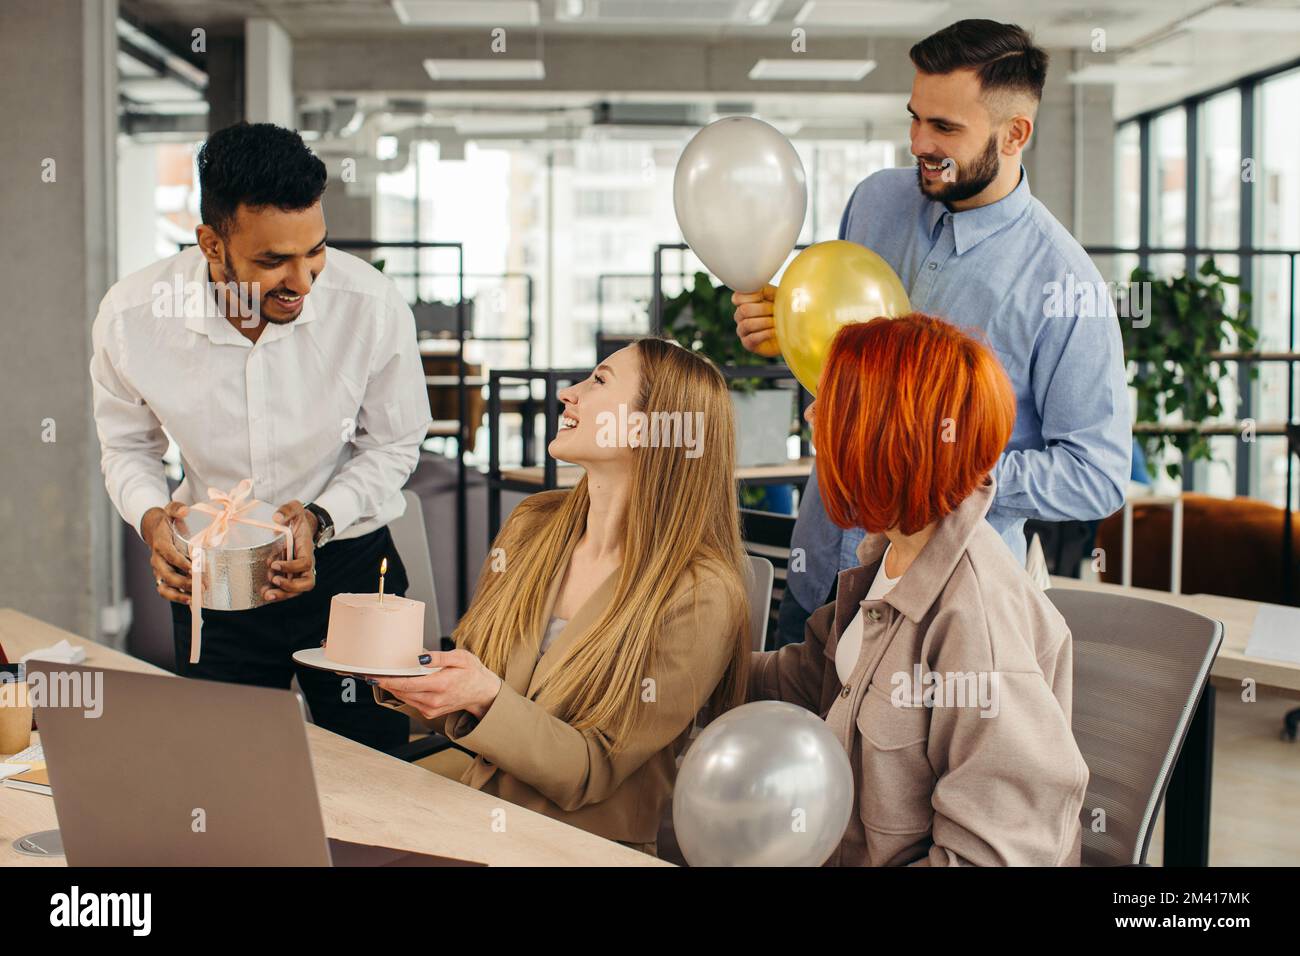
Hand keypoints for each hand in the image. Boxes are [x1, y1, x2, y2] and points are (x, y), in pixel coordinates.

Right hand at [142, 502, 191, 603]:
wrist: (153, 528)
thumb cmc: (167, 519)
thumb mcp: (170, 509)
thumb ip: (177, 509)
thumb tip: (184, 511)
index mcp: (161, 544)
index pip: (170, 555)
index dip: (181, 562)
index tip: (196, 568)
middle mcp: (157, 559)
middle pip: (167, 575)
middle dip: (184, 582)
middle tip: (202, 586)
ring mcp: (159, 570)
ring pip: (163, 587)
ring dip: (178, 595)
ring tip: (194, 601)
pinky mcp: (163, 576)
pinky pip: (167, 591)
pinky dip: (177, 598)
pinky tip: (192, 603)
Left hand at [265, 500, 316, 601]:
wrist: (298, 524)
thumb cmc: (296, 518)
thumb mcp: (294, 508)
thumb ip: (287, 510)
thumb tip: (276, 518)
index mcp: (306, 549)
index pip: (305, 563)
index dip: (291, 566)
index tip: (274, 563)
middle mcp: (305, 564)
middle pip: (307, 582)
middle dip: (291, 586)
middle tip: (274, 580)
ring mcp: (297, 571)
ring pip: (297, 590)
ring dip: (283, 595)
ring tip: (266, 594)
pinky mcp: (289, 574)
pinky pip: (287, 590)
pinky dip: (276, 594)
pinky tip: (262, 593)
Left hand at [374, 649, 501, 720]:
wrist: (482, 692)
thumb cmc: (472, 672)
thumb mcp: (460, 657)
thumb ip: (439, 657)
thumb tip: (421, 657)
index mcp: (440, 684)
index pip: (407, 684)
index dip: (389, 681)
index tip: (375, 676)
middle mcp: (434, 700)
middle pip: (402, 692)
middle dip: (387, 684)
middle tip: (373, 675)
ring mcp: (432, 708)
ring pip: (405, 698)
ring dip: (393, 689)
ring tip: (383, 678)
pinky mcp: (431, 712)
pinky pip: (412, 702)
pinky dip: (404, 694)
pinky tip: (401, 685)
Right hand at [732, 283, 778, 355]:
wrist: (790, 331)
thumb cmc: (782, 311)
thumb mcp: (777, 296)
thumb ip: (767, 290)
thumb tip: (759, 288)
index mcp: (744, 302)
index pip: (737, 297)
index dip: (752, 296)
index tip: (765, 297)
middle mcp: (739, 316)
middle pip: (743, 310)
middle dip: (763, 309)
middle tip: (776, 310)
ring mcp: (742, 330)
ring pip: (747, 324)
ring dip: (765, 322)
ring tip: (777, 322)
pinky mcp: (747, 344)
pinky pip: (752, 338)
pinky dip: (766, 333)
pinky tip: (775, 331)